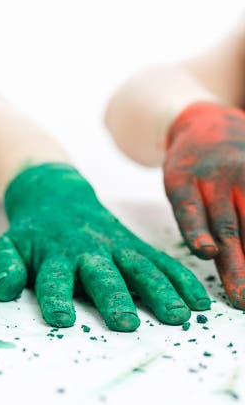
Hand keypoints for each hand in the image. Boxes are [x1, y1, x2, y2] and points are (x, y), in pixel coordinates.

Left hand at [0, 163, 209, 331]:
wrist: (56, 197)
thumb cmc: (33, 234)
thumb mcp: (10, 244)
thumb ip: (4, 266)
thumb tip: (5, 290)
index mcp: (54, 255)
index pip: (53, 279)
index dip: (55, 298)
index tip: (61, 318)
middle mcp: (88, 252)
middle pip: (102, 277)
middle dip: (114, 299)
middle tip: (125, 323)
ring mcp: (116, 248)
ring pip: (140, 269)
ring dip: (159, 291)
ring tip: (175, 316)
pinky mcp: (136, 247)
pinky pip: (162, 262)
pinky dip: (180, 279)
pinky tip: (198, 301)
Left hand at [164, 101, 244, 307]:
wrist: (207, 120)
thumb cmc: (191, 168)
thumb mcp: (180, 185)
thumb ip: (194, 219)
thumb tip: (213, 258)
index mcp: (182, 181)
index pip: (190, 209)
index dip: (197, 231)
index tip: (206, 252)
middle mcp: (215, 178)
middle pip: (227, 226)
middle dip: (237, 266)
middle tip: (241, 298)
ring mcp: (243, 174)